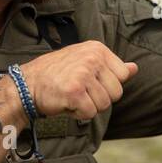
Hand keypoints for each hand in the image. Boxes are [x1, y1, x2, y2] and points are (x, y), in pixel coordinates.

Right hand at [19, 41, 137, 119]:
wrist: (26, 85)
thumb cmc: (57, 75)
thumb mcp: (86, 63)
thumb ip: (112, 67)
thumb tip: (135, 68)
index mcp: (97, 49)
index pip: (123, 76)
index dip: (107, 85)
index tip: (89, 81)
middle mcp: (92, 57)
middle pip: (116, 93)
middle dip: (99, 98)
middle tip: (79, 91)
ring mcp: (83, 73)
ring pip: (104, 105)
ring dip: (88, 106)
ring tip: (72, 96)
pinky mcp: (74, 91)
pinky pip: (90, 113)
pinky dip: (78, 114)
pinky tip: (66, 103)